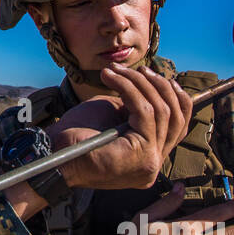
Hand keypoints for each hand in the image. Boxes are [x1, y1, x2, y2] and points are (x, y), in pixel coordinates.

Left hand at [48, 63, 192, 190]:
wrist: (54, 154)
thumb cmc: (78, 134)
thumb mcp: (114, 116)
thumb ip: (138, 107)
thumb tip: (154, 86)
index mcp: (149, 156)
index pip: (179, 125)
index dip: (175, 97)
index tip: (158, 76)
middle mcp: (154, 163)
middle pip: (176, 116)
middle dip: (158, 86)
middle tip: (139, 70)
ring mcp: (151, 161)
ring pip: (161, 110)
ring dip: (138, 83)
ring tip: (117, 72)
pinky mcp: (142, 153)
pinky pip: (145, 111)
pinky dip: (129, 88)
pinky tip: (111, 77)